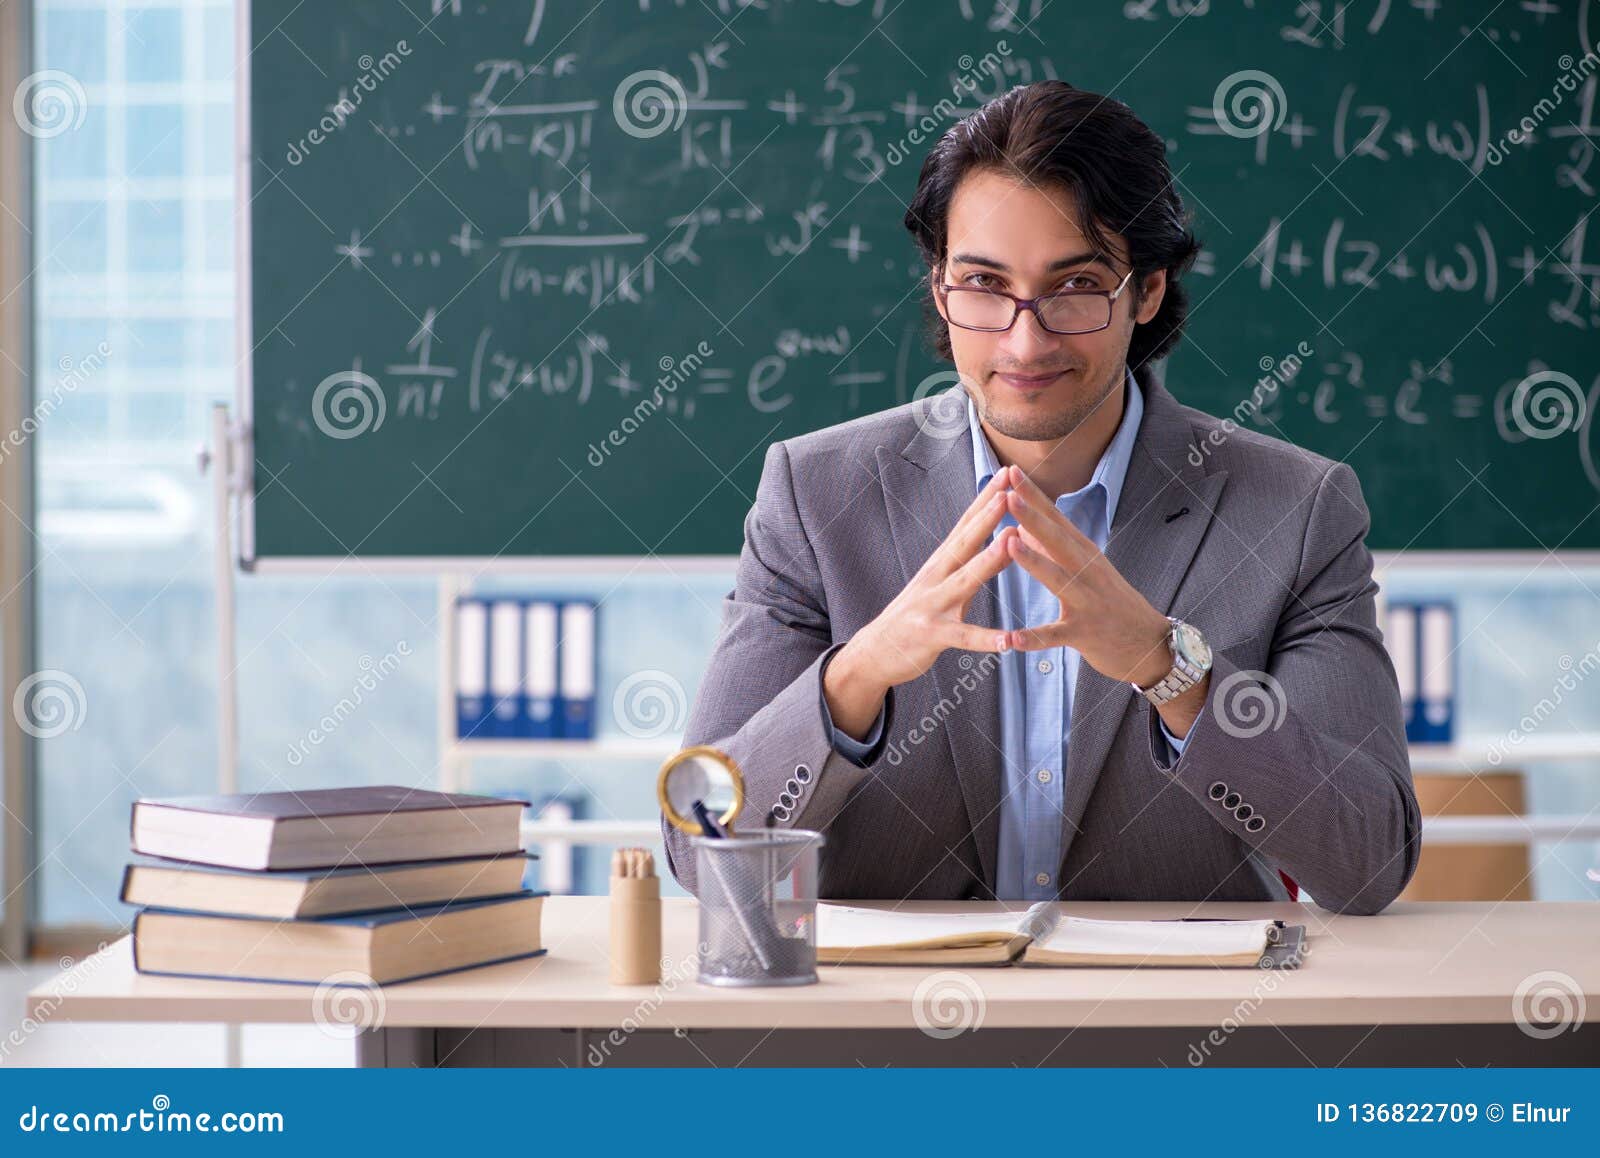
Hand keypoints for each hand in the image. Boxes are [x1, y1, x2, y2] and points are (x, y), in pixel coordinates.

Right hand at [825, 470, 1016, 737]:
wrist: (874, 652)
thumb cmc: (917, 614)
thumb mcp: (942, 582)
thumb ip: (971, 561)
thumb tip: (1007, 535)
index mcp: (940, 563)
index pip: (966, 524)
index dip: (986, 499)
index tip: (1009, 471)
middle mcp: (935, 578)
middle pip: (964, 542)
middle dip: (987, 516)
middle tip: (1010, 490)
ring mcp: (932, 606)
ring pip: (964, 582)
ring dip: (987, 561)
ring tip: (1011, 543)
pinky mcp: (932, 636)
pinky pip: (964, 638)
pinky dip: (987, 640)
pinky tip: (1010, 641)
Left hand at [998, 465, 1174, 687]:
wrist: (1150, 643)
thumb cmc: (1112, 603)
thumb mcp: (1086, 569)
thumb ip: (1053, 549)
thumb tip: (1022, 525)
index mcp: (1085, 554)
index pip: (1056, 518)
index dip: (1034, 496)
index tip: (1011, 471)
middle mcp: (1088, 572)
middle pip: (1058, 540)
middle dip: (1032, 516)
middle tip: (1008, 493)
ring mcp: (1088, 601)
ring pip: (1058, 579)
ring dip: (1033, 561)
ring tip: (1009, 543)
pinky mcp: (1085, 633)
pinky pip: (1055, 636)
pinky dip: (1034, 638)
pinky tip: (1012, 638)